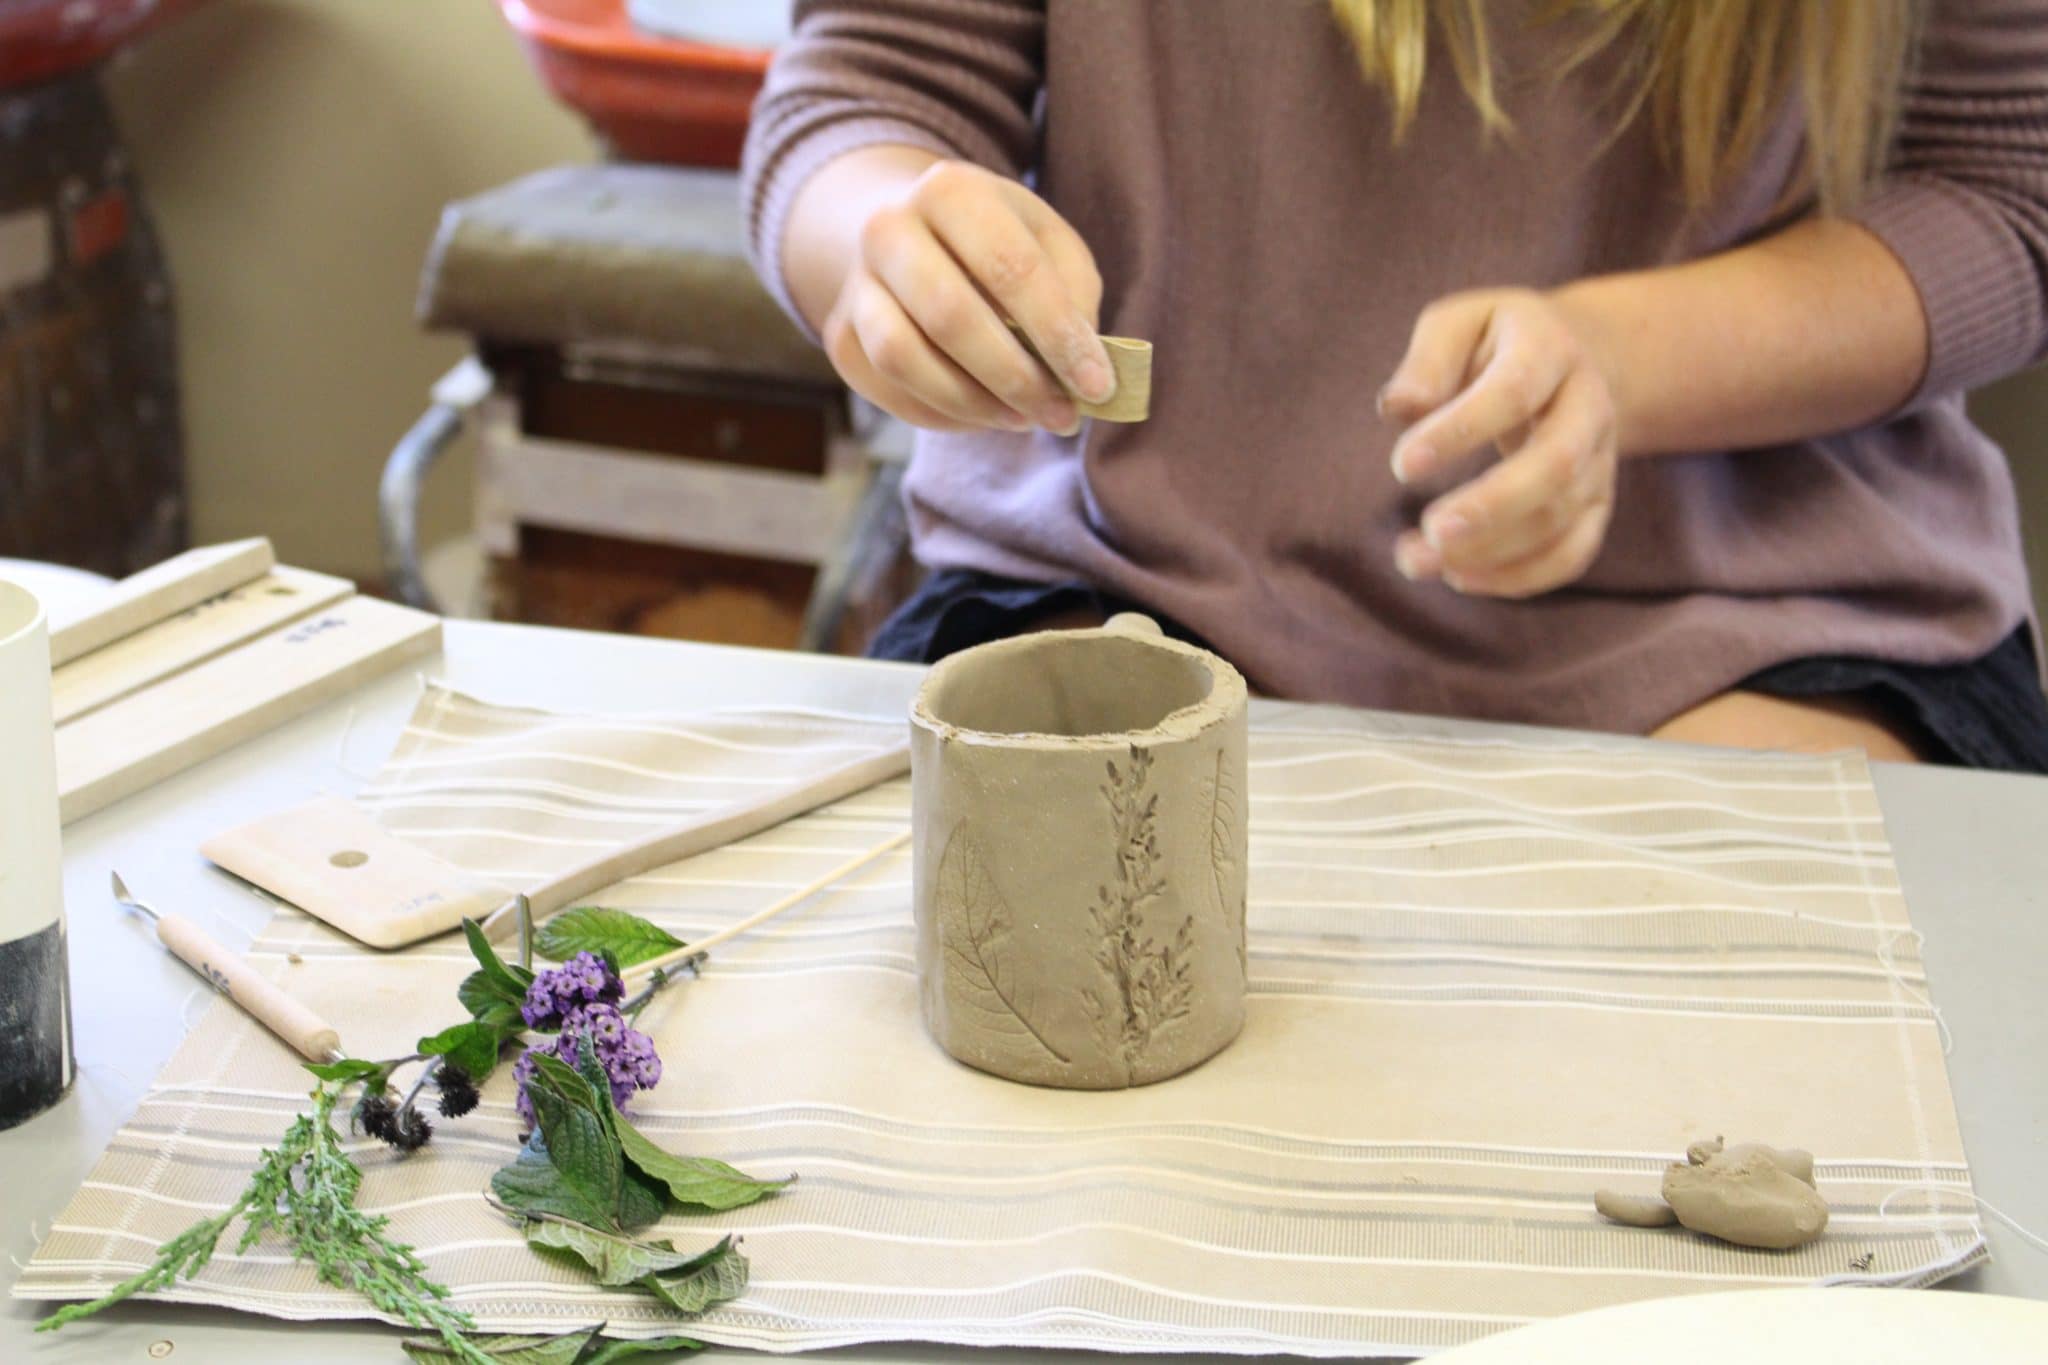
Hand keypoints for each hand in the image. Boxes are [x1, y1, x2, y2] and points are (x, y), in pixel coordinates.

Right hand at [821, 160, 1115, 434]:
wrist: (908, 234)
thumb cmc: (996, 243)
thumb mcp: (1046, 243)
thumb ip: (1073, 294)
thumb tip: (1080, 366)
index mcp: (950, 189)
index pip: (1010, 268)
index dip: (1058, 334)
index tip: (1098, 385)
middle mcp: (888, 228)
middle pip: (949, 316)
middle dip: (1015, 378)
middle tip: (1061, 416)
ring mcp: (855, 284)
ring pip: (903, 359)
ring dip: (973, 403)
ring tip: (1023, 418)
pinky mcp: (841, 337)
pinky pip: (888, 389)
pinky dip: (942, 413)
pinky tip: (983, 413)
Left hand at [1381, 288, 1622, 597]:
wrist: (1572, 358)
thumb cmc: (1493, 343)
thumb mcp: (1457, 325)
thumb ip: (1428, 360)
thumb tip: (1398, 407)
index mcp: (1549, 349)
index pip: (1513, 392)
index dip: (1461, 431)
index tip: (1402, 466)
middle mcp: (1588, 406)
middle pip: (1558, 464)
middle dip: (1493, 505)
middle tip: (1431, 531)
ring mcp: (1600, 460)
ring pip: (1562, 517)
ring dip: (1489, 550)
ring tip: (1416, 560)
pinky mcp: (1596, 504)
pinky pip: (1573, 552)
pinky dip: (1519, 577)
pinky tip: (1458, 577)